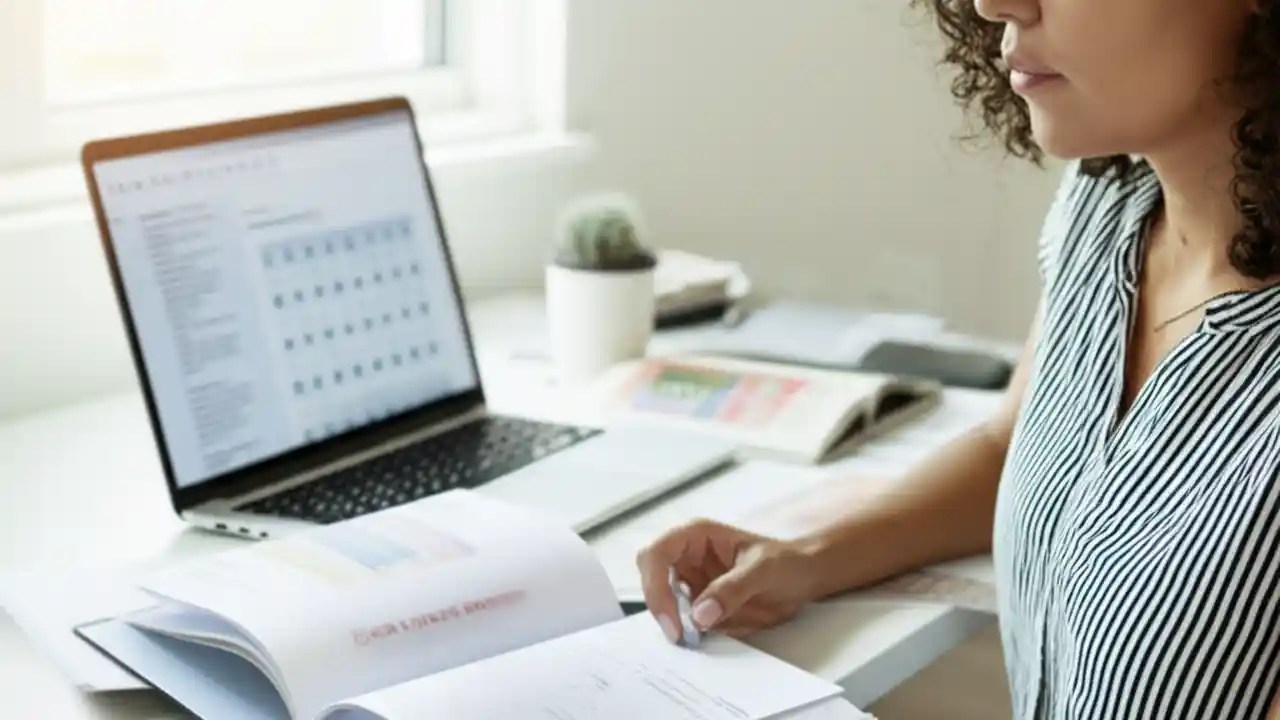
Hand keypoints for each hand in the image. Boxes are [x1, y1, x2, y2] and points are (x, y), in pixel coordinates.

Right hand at [636, 519, 818, 642]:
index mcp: (696, 536)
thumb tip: (699, 615)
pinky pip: (682, 621)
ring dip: (673, 623)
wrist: (806, 578)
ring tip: (694, 641)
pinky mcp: (699, 605)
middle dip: (660, 608)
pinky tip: (701, 642)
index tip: (673, 620)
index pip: (656, 555)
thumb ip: (732, 589)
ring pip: (663, 604)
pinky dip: (686, 633)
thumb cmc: (787, 560)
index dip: (655, 586)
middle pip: (651, 580)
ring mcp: (691, 581)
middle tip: (679, 636)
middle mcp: (687, 557)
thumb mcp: (764, 570)